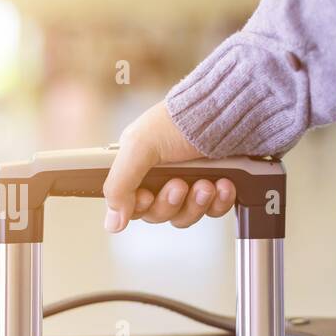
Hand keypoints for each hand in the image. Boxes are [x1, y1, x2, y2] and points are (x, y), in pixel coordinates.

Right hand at [102, 101, 236, 232]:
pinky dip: (218, 202)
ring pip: (185, 216)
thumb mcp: (139, 146)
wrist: (224, 112)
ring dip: (196, 204)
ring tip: (206, 184)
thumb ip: (118, 185)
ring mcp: (189, 185)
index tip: (148, 195)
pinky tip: (223, 185)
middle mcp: (161, 178)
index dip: (140, 207)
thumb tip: (112, 223)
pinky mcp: (214, 189)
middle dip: (170, 202)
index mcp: (137, 167)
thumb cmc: (179, 121)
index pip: (130, 205)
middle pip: (158, 214)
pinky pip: (213, 212)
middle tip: (180, 184)